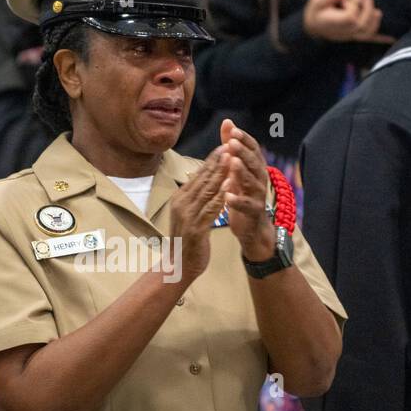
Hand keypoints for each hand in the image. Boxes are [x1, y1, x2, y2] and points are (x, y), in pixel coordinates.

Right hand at [169, 145, 227, 287]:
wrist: (177, 266)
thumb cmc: (187, 240)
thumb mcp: (189, 214)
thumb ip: (196, 198)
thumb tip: (203, 180)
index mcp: (180, 198)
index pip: (198, 174)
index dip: (212, 159)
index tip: (225, 145)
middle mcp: (182, 203)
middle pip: (203, 178)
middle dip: (218, 161)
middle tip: (231, 144)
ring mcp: (187, 216)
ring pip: (207, 190)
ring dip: (221, 173)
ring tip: (232, 158)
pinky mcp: (195, 229)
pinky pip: (210, 209)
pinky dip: (220, 196)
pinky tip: (229, 186)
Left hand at [217, 119, 276, 261]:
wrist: (252, 228)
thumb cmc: (243, 195)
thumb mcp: (236, 170)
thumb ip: (232, 147)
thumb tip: (228, 122)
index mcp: (255, 168)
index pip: (253, 150)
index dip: (245, 139)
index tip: (233, 130)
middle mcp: (260, 180)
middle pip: (254, 163)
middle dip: (244, 152)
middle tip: (232, 142)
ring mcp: (258, 196)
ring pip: (253, 182)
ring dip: (242, 172)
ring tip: (232, 163)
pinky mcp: (254, 213)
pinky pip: (248, 205)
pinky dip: (238, 200)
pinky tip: (227, 195)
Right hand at [303, 0, 393, 43]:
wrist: (314, 28)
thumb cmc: (316, 13)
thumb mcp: (315, 1)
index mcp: (335, 23)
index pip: (350, 16)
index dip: (352, 6)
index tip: (345, 0)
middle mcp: (345, 31)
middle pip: (361, 25)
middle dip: (367, 9)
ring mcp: (352, 35)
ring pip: (368, 31)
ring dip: (374, 17)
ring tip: (372, 6)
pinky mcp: (357, 35)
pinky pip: (370, 37)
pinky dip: (379, 33)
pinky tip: (385, 27)